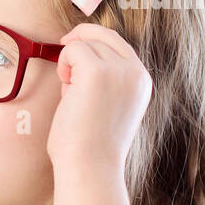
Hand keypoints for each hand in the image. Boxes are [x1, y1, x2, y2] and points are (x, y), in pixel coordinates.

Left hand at [46, 22, 152, 173]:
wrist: (89, 167)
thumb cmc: (89, 145)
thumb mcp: (107, 106)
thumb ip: (102, 81)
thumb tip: (76, 54)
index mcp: (141, 82)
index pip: (119, 43)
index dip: (93, 39)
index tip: (72, 46)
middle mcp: (136, 73)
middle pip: (103, 37)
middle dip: (78, 46)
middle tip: (63, 65)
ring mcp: (119, 71)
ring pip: (86, 43)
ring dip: (70, 62)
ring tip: (69, 92)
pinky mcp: (98, 72)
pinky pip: (74, 49)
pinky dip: (64, 63)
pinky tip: (66, 88)